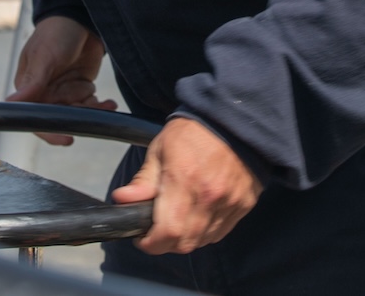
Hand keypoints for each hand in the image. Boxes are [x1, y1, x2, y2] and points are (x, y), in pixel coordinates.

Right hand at [8, 16, 117, 144]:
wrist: (81, 17)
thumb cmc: (56, 32)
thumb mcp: (45, 56)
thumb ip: (33, 82)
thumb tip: (10, 104)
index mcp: (29, 87)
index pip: (35, 117)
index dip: (50, 131)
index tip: (68, 138)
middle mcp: (45, 93)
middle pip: (60, 119)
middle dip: (78, 115)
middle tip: (91, 105)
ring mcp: (63, 92)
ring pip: (77, 114)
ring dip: (92, 110)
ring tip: (103, 101)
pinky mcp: (79, 88)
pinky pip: (89, 107)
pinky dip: (100, 106)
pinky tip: (108, 102)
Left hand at [111, 116, 262, 253]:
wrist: (231, 122)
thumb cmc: (192, 133)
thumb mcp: (160, 149)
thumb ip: (143, 180)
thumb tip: (121, 199)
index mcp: (183, 179)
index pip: (167, 232)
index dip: (151, 243)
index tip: (142, 238)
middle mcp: (208, 196)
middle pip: (184, 243)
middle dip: (165, 242)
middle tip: (156, 228)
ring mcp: (229, 203)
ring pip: (202, 241)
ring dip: (186, 238)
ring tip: (177, 218)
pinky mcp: (243, 206)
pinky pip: (220, 232)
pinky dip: (205, 232)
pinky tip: (197, 214)